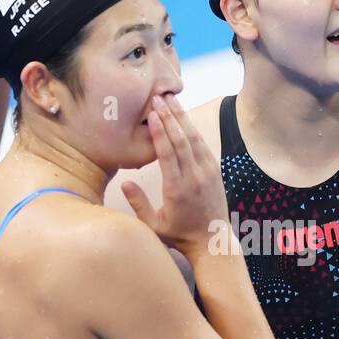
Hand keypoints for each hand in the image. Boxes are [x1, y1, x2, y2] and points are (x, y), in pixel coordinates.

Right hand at [121, 95, 228, 257]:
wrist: (212, 241)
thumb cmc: (179, 235)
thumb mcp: (154, 225)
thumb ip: (139, 204)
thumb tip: (123, 183)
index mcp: (177, 188)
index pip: (167, 153)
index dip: (160, 131)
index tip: (152, 114)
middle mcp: (194, 177)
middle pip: (181, 140)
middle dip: (170, 116)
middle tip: (158, 98)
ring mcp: (207, 172)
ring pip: (194, 138)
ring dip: (182, 118)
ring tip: (171, 100)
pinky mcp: (214, 171)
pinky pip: (202, 145)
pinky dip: (193, 129)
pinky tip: (184, 118)